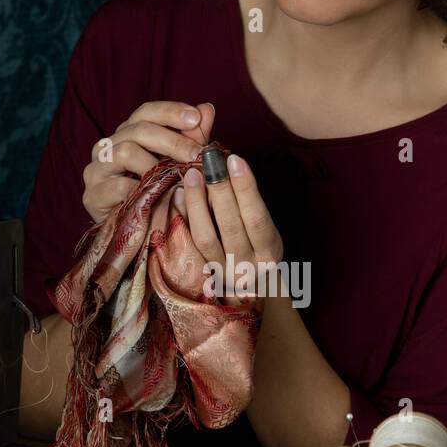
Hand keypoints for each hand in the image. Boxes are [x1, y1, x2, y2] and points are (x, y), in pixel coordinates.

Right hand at [82, 101, 214, 223]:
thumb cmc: (160, 196)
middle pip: (139, 130)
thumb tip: (207, 109)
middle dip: (173, 141)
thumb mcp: (180, 165)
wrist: (136, 237)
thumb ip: (192, 138)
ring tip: (179, 178)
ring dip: (158, 165)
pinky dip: (142, 190)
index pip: (146, 112)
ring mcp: (96, 169)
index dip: (171, 111)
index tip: (197, 118)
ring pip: (126, 152)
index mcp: (128, 134)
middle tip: (197, 155)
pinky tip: (159, 196)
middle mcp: (108, 146)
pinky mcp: (92, 195)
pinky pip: (118, 186)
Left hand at [173, 154, 283, 306]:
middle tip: (209, 161)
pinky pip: (187, 244)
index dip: (246, 188)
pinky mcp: (200, 275)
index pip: (257, 218)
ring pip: (206, 238)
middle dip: (219, 190)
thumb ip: (248, 203)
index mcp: (268, 253)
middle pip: (230, 227)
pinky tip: (178, 195)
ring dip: (197, 203)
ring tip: (193, 174)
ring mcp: (221, 274)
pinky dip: (182, 217)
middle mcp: (246, 267)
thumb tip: (226, 163)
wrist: (245, 287)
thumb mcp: (262, 230)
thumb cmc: (255, 247)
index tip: (234, 160)